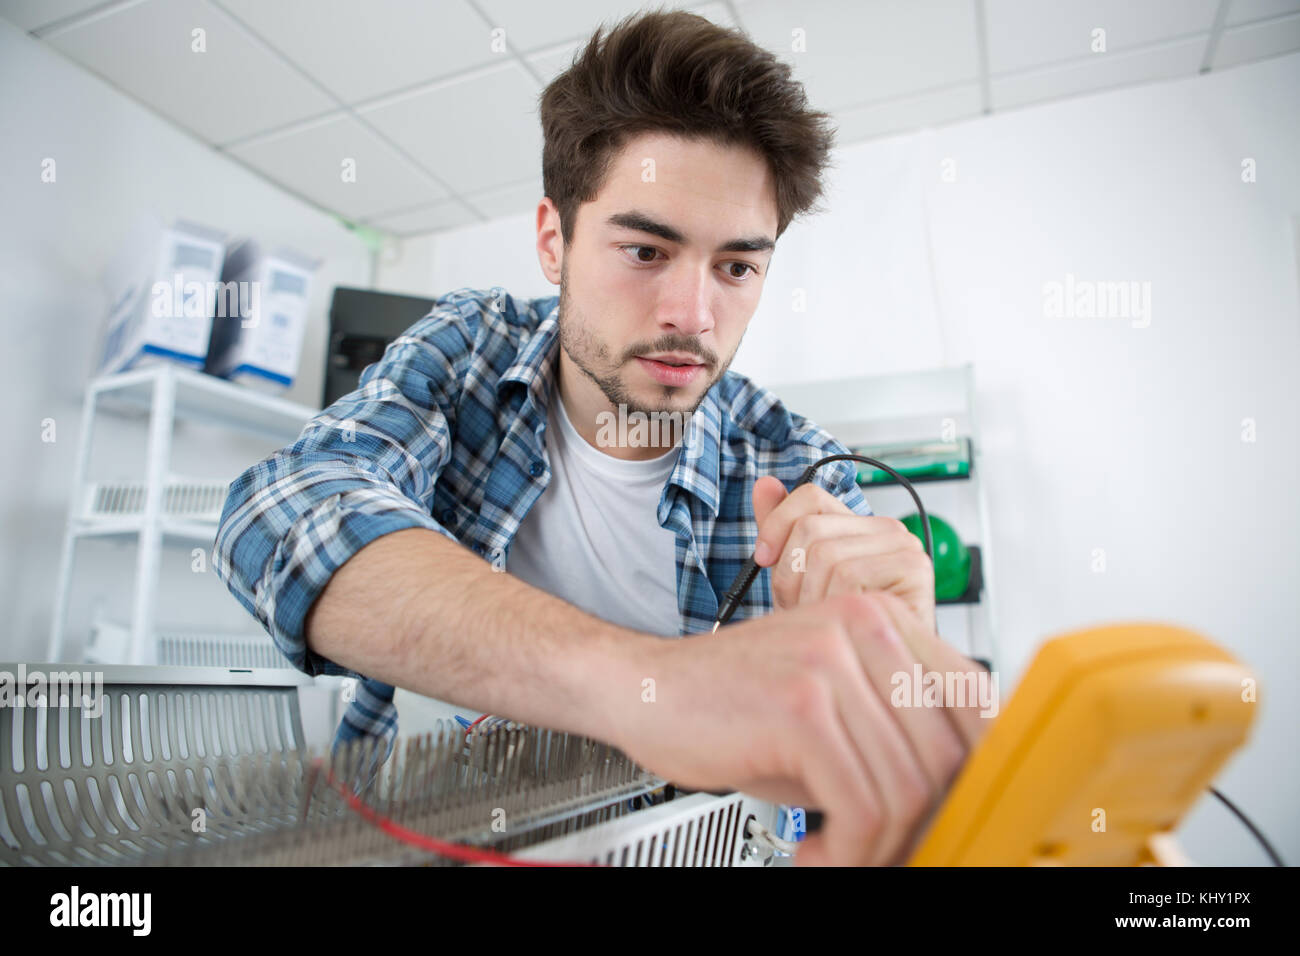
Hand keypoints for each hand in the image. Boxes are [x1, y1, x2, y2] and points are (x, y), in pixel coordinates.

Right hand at [611, 591, 996, 865]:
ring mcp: (834, 661)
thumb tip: (958, 798)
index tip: (947, 817)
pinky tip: (815, 852)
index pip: (976, 701)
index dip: (974, 773)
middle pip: (951, 754)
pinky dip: (848, 851)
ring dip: (880, 847)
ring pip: (909, 787)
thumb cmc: (731, 705)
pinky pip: (860, 804)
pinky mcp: (801, 704)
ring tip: (841, 857)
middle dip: (924, 823)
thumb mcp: (830, 712)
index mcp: (882, 618)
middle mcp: (866, 625)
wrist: (644, 690)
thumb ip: (892, 736)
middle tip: (887, 851)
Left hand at [751, 476, 935, 634]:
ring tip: (822, 622)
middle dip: (790, 575)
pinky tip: (843, 626)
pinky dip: (832, 605)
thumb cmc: (839, 631)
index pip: (810, 496)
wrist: (878, 674)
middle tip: (799, 606)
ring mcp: (905, 547)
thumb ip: (782, 532)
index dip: (777, 524)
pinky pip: (849, 576)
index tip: (762, 558)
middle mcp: (887, 529)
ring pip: (826, 556)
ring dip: (810, 598)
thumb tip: (764, 483)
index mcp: (860, 525)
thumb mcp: (797, 580)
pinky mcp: (915, 570)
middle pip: (811, 528)